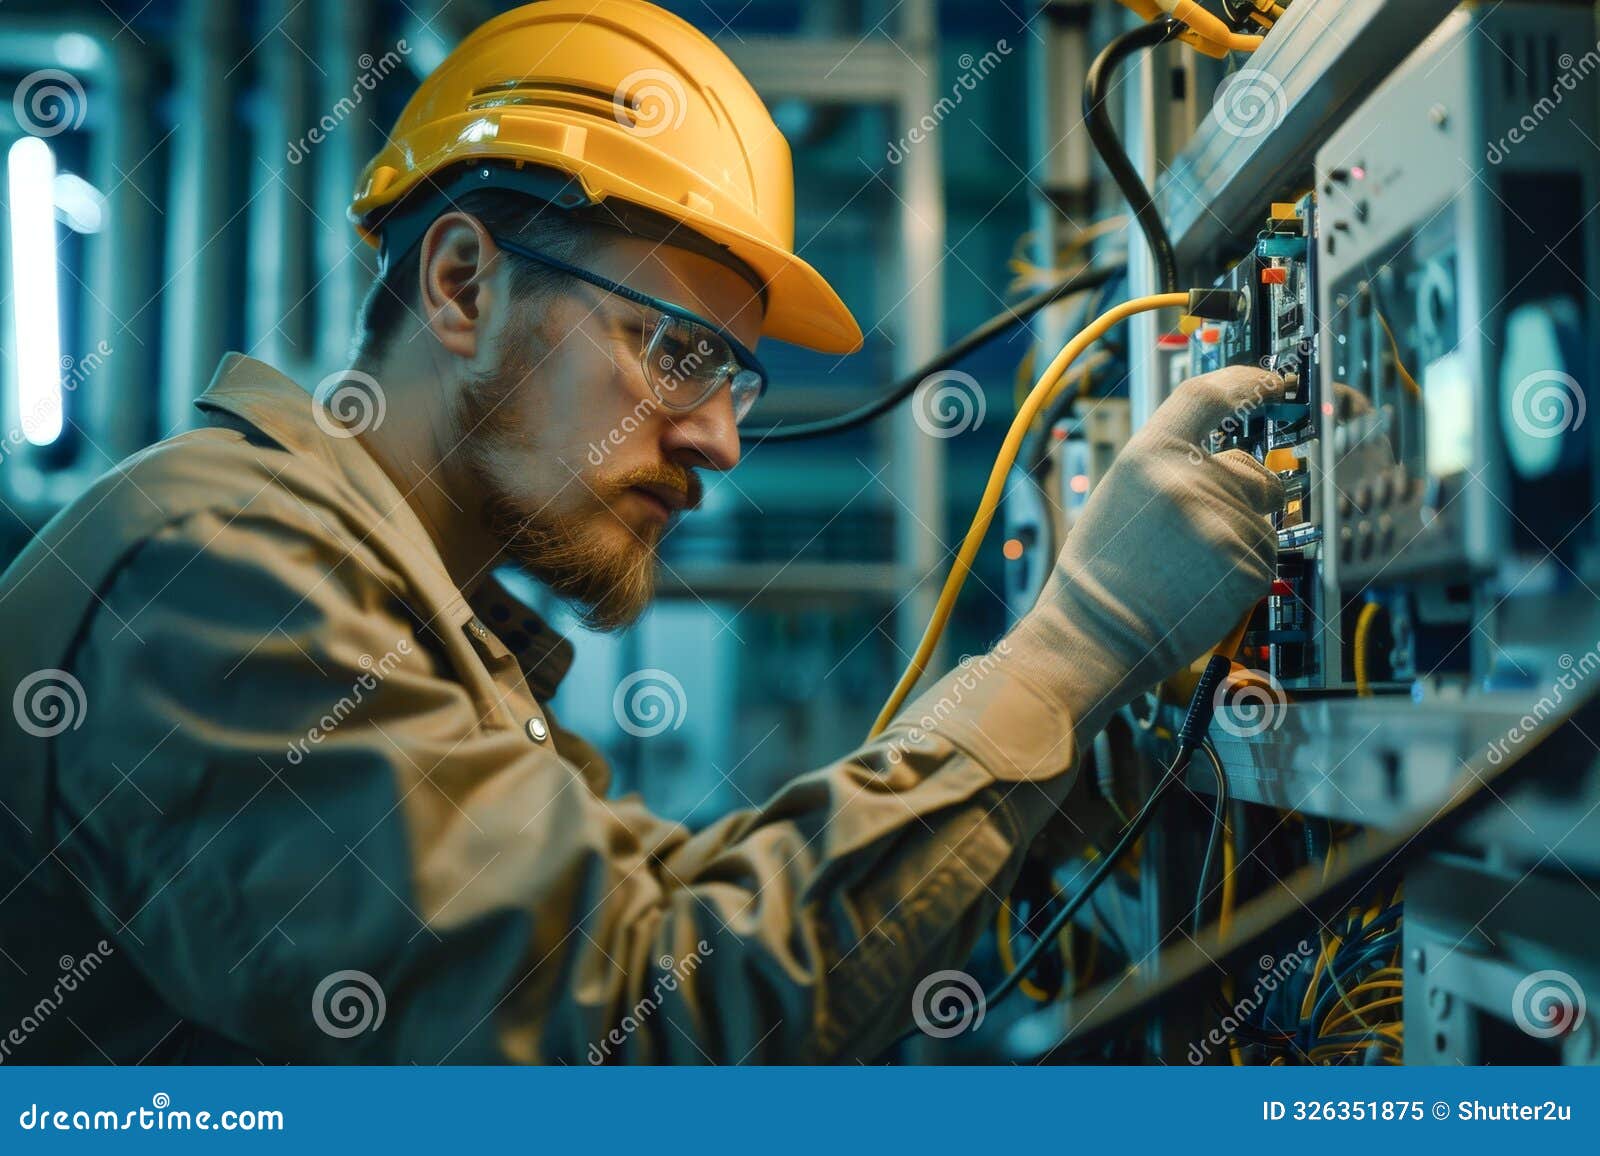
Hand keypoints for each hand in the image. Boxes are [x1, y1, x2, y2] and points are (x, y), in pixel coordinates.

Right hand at [1005, 365, 1286, 740]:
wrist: (1094, 639)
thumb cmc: (1100, 577)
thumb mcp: (1121, 498)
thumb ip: (1172, 469)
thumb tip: (1227, 461)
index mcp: (1147, 455)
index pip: (1208, 396)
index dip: (1247, 381)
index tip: (1272, 381)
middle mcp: (1188, 480)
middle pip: (1252, 469)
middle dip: (1247, 495)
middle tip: (1208, 532)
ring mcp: (1222, 523)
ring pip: (1263, 519)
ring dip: (1240, 540)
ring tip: (1190, 570)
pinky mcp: (1246, 565)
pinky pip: (1265, 557)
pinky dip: (1244, 573)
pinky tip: (1204, 590)